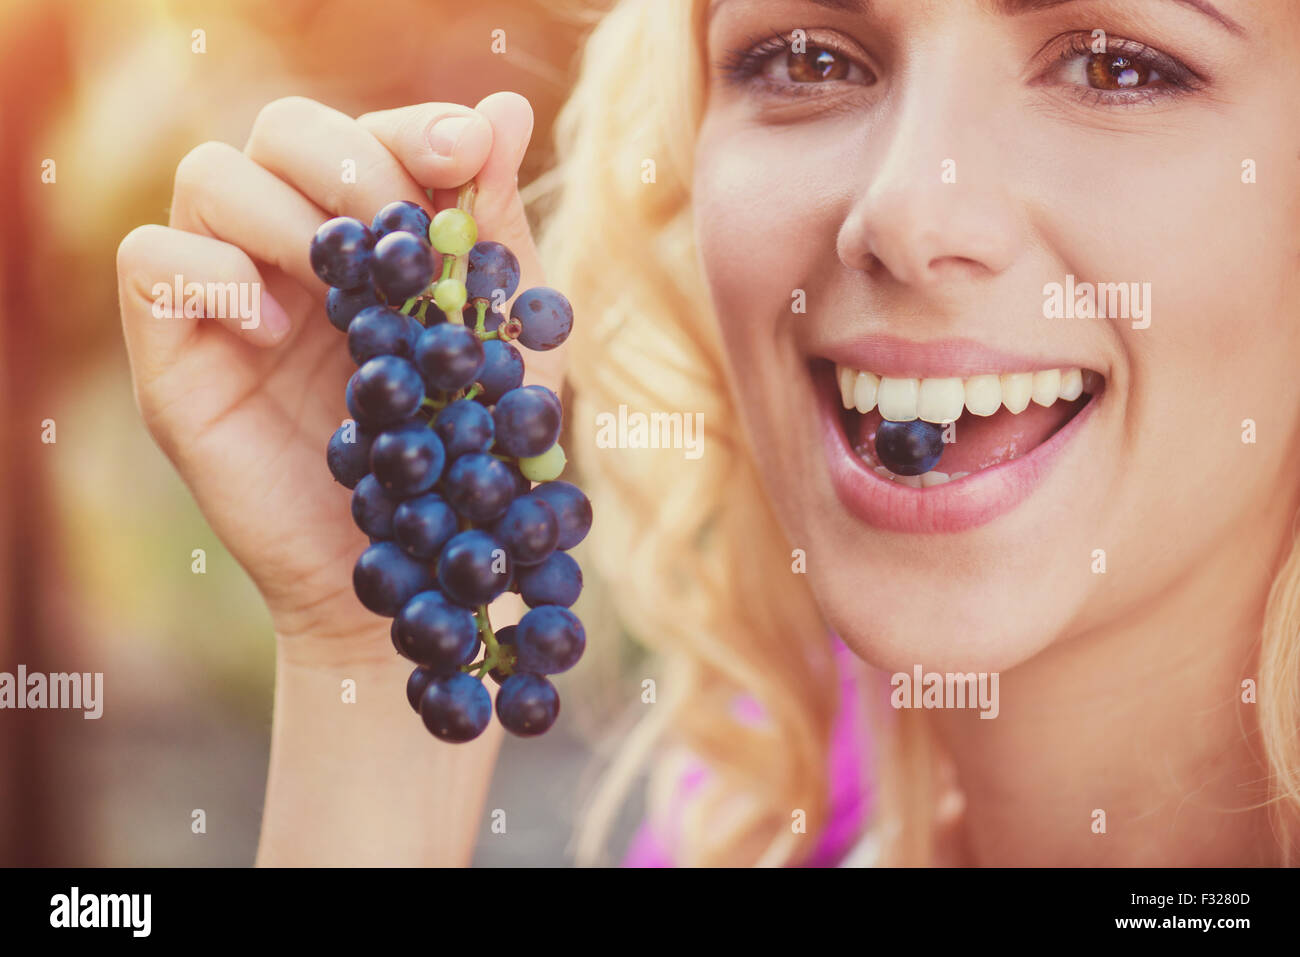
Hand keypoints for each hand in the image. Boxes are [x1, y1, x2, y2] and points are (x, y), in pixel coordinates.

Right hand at [116, 92, 556, 661]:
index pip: (368, 135)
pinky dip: (212, 276)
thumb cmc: (465, 456)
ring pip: (208, 176)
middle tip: (396, 232)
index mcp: (372, 238)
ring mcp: (228, 298)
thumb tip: (502, 105)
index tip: (465, 154)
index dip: (414, 127)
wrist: (418, 570)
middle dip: (347, 162)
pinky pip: (151, 262)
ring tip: (341, 290)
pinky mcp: (173, 356)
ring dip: (283, 213)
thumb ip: (490, 231)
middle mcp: (291, 250)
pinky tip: (276, 332)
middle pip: (281, 130)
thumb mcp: (495, 340)